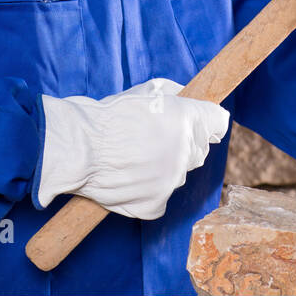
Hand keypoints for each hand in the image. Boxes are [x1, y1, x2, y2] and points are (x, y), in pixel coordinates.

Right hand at [38, 78, 230, 219]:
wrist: (79, 148)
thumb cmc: (108, 116)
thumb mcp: (146, 91)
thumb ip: (175, 95)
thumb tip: (187, 99)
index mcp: (187, 120)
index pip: (216, 122)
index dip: (205, 120)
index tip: (195, 123)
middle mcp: (185, 153)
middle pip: (197, 150)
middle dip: (181, 144)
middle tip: (152, 140)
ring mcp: (172, 181)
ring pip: (177, 175)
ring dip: (163, 168)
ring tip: (134, 159)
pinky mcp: (155, 204)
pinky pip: (159, 198)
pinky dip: (147, 191)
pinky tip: (130, 178)